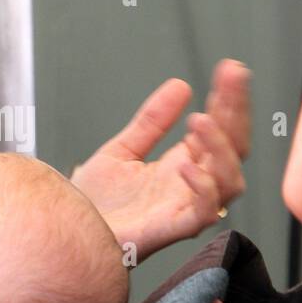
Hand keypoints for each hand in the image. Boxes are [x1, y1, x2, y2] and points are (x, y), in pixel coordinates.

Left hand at [70, 59, 250, 262]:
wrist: (65, 232)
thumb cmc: (94, 204)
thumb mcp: (122, 150)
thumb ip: (152, 121)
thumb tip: (181, 86)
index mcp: (183, 166)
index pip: (220, 131)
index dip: (229, 100)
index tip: (230, 70)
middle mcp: (190, 187)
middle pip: (233, 150)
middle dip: (236, 113)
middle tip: (231, 80)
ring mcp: (184, 208)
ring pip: (229, 181)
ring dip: (220, 148)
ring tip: (199, 120)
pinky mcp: (172, 230)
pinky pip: (203, 212)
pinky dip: (202, 187)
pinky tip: (185, 164)